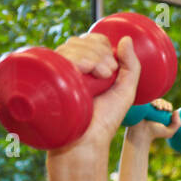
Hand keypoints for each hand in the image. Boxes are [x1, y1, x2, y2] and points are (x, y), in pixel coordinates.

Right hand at [51, 33, 140, 155]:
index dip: (104, 46)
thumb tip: (127, 38)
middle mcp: (72, 66)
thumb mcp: (125, 91)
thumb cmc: (105, 120)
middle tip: (107, 75)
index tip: (113, 67)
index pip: (93, 40)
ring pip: (72, 45)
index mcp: (88, 67)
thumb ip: (131, 66)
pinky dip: (78, 58)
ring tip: (99, 79)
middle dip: (101, 53)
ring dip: (93, 57)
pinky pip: (61, 55)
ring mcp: (59, 71)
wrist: (86, 142)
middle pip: (83, 40)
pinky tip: (84, 70)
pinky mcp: (50, 77)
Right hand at [126, 98, 180, 143]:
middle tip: (163, 109)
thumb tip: (176, 111)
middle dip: (164, 103)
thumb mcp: (169, 131)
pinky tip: (153, 105)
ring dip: (159, 102)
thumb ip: (177, 124)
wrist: (143, 133)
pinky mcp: (141, 106)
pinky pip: (147, 99)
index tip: (168, 110)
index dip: (168, 105)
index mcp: (161, 114)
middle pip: (161, 101)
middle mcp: (154, 109)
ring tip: (158, 108)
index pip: (166, 105)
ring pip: (155, 99)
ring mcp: (147, 107)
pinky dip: (152, 101)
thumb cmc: (155, 133)